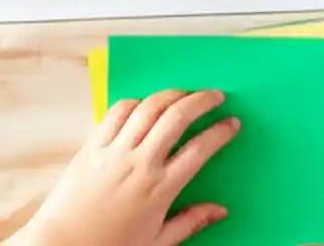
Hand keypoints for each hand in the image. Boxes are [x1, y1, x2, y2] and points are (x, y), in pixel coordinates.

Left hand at [5, 90, 239, 245]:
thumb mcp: (157, 243)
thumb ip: (190, 222)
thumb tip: (220, 210)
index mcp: (159, 189)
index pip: (199, 150)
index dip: (220, 132)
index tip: (231, 123)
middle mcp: (139, 164)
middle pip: (176, 117)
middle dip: (201, 101)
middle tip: (214, 96)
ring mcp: (114, 151)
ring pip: (148, 108)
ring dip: (171, 94)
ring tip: (185, 92)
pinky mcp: (92, 145)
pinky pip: (117, 112)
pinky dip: (136, 101)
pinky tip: (146, 103)